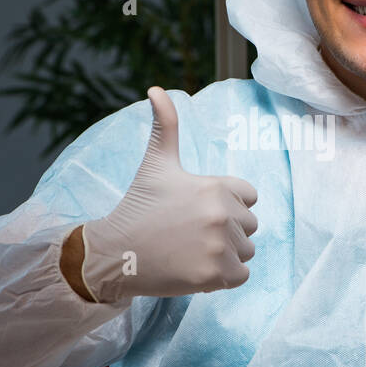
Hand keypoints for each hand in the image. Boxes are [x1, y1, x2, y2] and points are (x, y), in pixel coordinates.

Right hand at [80, 86, 258, 302]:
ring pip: (246, 252)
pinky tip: (195, 268)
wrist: (116, 253)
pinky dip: (223, 277)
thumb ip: (165, 125)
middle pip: (249, 226)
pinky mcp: (215, 275)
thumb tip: (156, 89)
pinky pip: (241, 276)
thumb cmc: (139, 207)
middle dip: (225, 231)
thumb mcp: (156, 163)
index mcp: (216, 186)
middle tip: (189, 233)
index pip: (249, 197)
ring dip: (225, 255)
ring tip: (191, 250)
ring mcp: (219, 246)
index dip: (226, 204)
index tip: (196, 210)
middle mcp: (222, 214)